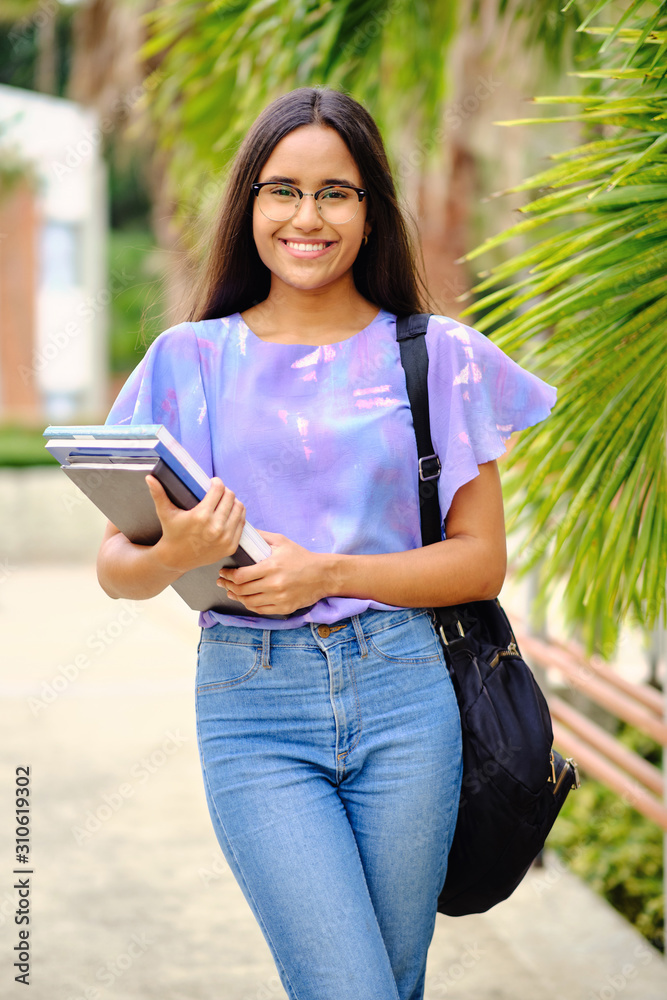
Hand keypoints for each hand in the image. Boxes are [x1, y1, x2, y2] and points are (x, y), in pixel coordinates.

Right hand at [146, 475, 245, 573]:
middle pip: (231, 498)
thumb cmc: (171, 532)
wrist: (177, 559)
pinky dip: (237, 516)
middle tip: (219, 492)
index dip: (217, 483)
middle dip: (225, 491)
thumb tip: (149, 477)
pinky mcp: (231, 546)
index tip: (213, 482)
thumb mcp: (165, 513)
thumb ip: (158, 494)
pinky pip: (241, 523)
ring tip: (225, 501)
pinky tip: (229, 513)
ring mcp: (225, 538)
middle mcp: (215, 528)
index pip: (219, 490)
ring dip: (234, 502)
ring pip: (239, 509)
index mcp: (201, 516)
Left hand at [218, 531, 332, 614]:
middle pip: (242, 590)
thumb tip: (242, 530)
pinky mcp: (284, 608)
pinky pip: (260, 610)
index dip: (228, 575)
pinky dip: (250, 605)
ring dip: (236, 597)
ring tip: (230, 592)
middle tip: (222, 582)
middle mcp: (274, 585)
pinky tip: (246, 600)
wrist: (323, 575)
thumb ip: (261, 537)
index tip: (223, 572)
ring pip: (249, 602)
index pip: (241, 576)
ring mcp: (279, 598)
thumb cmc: (301, 556)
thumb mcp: (282, 541)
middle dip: (228, 586)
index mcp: (271, 567)